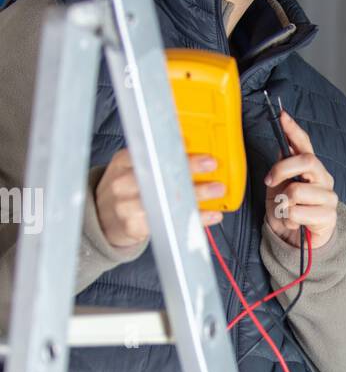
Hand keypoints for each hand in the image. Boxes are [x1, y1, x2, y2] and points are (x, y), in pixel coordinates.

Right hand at [95, 147, 223, 247]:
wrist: (102, 221)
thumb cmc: (123, 193)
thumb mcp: (129, 169)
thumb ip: (153, 160)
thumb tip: (189, 148)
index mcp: (123, 163)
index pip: (147, 151)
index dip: (170, 148)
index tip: (190, 144)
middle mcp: (122, 183)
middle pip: (158, 174)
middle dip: (187, 169)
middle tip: (211, 164)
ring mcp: (127, 206)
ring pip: (165, 200)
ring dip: (196, 196)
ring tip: (217, 190)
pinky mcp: (135, 227)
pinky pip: (170, 222)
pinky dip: (194, 219)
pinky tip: (210, 214)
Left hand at [264, 109, 336, 249]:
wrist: (297, 240)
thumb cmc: (289, 211)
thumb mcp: (279, 186)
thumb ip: (282, 167)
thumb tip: (281, 148)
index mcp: (312, 168)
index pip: (305, 144)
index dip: (293, 129)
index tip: (282, 116)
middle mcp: (324, 178)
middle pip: (306, 161)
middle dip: (282, 170)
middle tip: (270, 181)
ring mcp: (328, 196)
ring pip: (297, 191)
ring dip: (284, 203)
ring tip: (286, 210)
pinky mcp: (328, 215)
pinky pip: (297, 212)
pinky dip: (288, 219)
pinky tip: (294, 222)